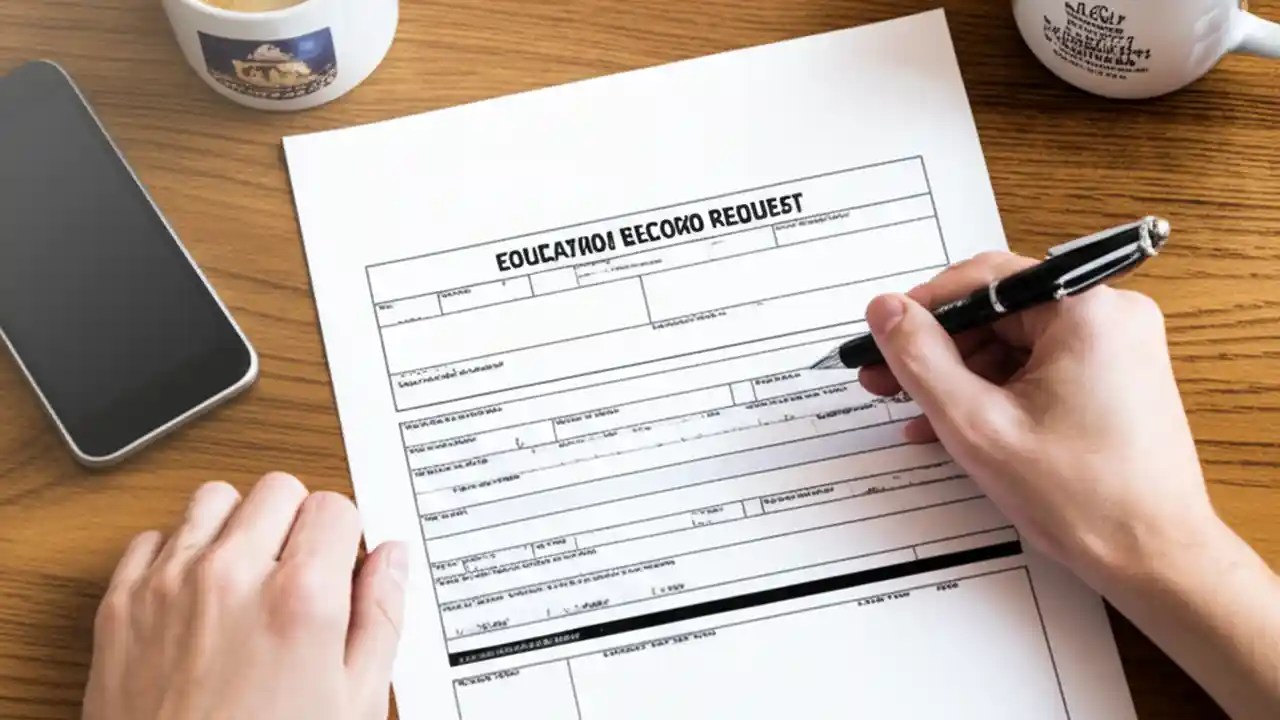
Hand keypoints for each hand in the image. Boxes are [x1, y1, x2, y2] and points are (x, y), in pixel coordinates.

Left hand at [83, 473, 406, 719]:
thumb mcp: (353, 703)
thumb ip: (381, 617)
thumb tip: (391, 559)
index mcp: (301, 598)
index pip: (336, 506)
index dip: (345, 536)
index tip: (339, 563)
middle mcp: (233, 576)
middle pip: (278, 488)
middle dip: (297, 520)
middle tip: (300, 570)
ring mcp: (170, 585)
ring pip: (214, 498)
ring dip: (237, 525)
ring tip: (248, 576)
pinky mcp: (119, 605)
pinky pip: (151, 537)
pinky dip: (177, 554)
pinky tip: (197, 594)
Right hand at [858, 251, 1214, 582]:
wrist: (1155, 557)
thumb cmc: (1081, 497)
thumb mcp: (977, 424)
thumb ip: (921, 359)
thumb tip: (885, 310)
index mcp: (1086, 310)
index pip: (985, 279)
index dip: (923, 308)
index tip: (882, 335)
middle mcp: (1110, 315)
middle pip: (999, 311)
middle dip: (938, 347)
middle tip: (885, 378)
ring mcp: (1117, 347)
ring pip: (1015, 342)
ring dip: (961, 374)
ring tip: (915, 412)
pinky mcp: (1115, 378)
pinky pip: (1039, 367)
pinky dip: (997, 390)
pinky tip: (955, 423)